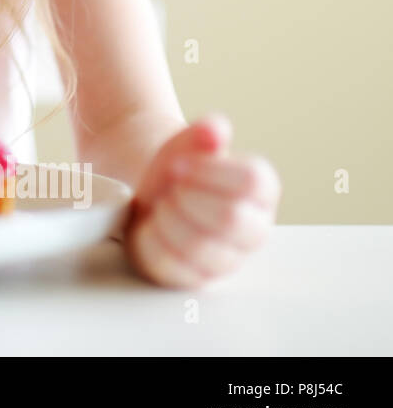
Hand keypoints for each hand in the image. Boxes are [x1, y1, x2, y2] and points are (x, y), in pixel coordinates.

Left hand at [123, 112, 280, 287]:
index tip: (182, 164)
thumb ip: (205, 132)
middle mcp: (252, 230)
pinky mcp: (191, 278)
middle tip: (173, 187)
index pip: (251, 183)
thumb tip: (213, 129)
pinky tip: (149, 226)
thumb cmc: (178, 168)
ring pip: (200, 249)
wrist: (148, 187)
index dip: (208, 170)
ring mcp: (224, 259)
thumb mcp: (190, 142)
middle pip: (230, 219)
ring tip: (162, 205)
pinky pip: (171, 268)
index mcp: (260, 191)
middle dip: (188, 196)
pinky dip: (151, 241)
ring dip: (168, 218)